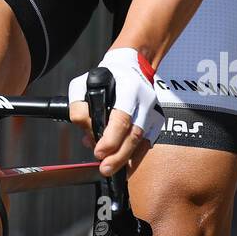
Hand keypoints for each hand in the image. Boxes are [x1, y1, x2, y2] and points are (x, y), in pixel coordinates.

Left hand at [67, 49, 164, 176]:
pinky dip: (135, 157)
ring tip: (111, 168)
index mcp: (128, 89)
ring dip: (126, 159)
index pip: (122, 118)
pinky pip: (147, 144)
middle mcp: (145, 100)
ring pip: (143, 142)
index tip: (99, 152)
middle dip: (119, 157)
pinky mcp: (157, 121)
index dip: (111, 140)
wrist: (133, 66)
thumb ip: (79, 107)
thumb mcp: (84, 83)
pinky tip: (123, 163)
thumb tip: (85, 131)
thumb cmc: (108, 76)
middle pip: (134, 135)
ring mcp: (154, 112)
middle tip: (105, 168)